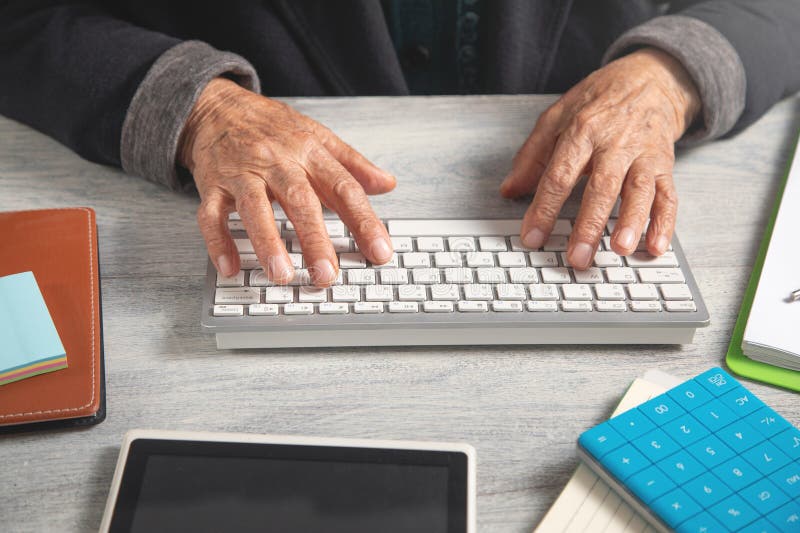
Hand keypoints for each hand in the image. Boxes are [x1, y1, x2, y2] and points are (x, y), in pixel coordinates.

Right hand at [179, 78, 395, 286]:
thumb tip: (387, 183)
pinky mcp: (211, 184)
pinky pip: (211, 215)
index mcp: (308, 151)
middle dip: (315, 239)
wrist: (217, 107)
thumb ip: (352, 164)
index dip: (364, 221)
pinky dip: (218, 241)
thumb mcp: (316, 136)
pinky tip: (231, 267)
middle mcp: (276, 161)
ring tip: (282, 274)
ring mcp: (242, 173)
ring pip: (254, 207)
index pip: (344, 187)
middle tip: (327, 274)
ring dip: (267, 243)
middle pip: (299, 200)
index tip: (380, 251)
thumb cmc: (271, 127)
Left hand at [500, 47, 700, 268]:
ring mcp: (643, 154)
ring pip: (639, 190)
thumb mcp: (557, 117)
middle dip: (589, 225)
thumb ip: (532, 156)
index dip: (543, 208)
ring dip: (632, 221)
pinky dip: (665, 222)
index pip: (559, 175)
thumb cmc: (598, 101)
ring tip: (622, 249)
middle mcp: (615, 143)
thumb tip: (509, 190)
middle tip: (578, 257)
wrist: (651, 78)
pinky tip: (656, 246)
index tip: (532, 237)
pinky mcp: (665, 164)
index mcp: (582, 130)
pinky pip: (668, 195)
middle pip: (601, 187)